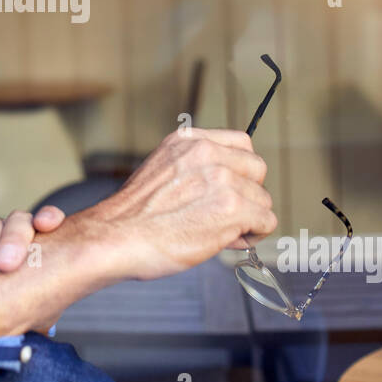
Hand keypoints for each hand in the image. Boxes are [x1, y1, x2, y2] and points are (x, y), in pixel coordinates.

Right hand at [89, 128, 274, 282]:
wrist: (115, 238)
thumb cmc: (133, 217)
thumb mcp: (162, 169)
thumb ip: (195, 168)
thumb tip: (229, 186)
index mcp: (189, 140)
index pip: (241, 143)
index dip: (240, 170)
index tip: (229, 188)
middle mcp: (207, 152)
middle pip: (257, 169)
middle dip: (248, 193)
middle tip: (225, 215)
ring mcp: (221, 178)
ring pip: (262, 199)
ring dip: (248, 219)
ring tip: (219, 232)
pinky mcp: (231, 207)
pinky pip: (266, 220)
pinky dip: (253, 235)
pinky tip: (227, 241)